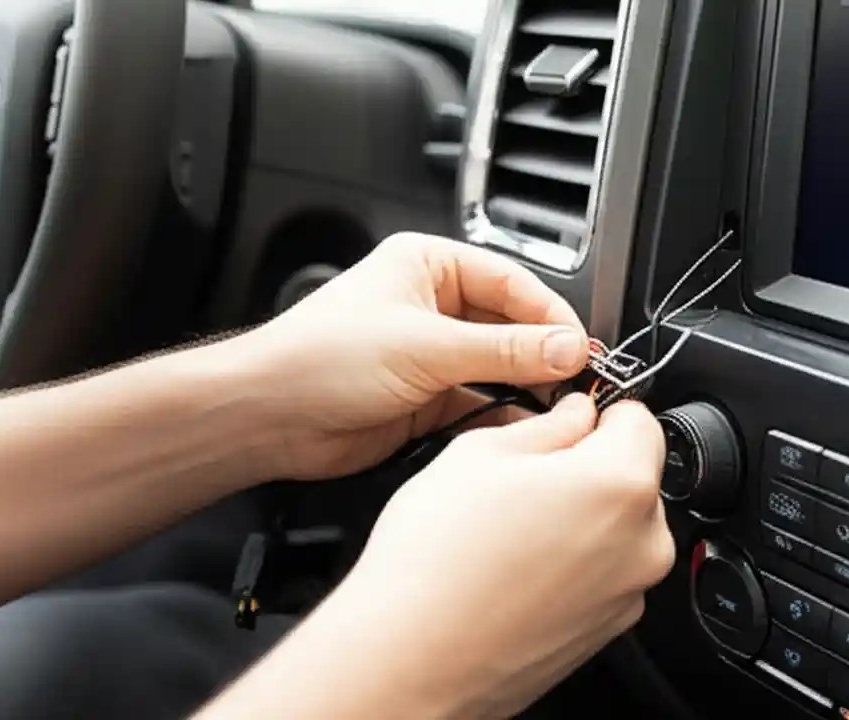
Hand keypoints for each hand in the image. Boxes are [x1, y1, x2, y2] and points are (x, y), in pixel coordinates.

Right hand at [197, 395, 672, 719]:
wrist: (411, 660)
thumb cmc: (435, 562)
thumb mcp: (479, 453)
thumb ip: (547, 423)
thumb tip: (574, 414)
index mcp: (620, 483)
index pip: (638, 417)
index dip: (597, 410)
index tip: (566, 419)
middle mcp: (642, 542)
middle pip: (632, 476)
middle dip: (587, 466)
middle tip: (522, 479)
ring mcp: (628, 592)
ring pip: (618, 526)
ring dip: (580, 517)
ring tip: (510, 530)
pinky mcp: (609, 629)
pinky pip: (604, 573)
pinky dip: (573, 563)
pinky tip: (516, 567)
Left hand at [229, 232, 590, 479]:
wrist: (268, 417)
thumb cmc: (319, 359)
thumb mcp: (427, 347)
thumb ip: (506, 350)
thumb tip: (567, 347)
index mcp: (428, 266)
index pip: (512, 281)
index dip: (551, 314)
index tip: (580, 346)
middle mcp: (432, 305)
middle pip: (511, 324)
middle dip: (543, 352)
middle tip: (577, 378)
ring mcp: (431, 353)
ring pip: (499, 366)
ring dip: (527, 385)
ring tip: (559, 405)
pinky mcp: (427, 398)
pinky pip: (481, 403)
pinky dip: (504, 416)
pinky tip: (526, 427)